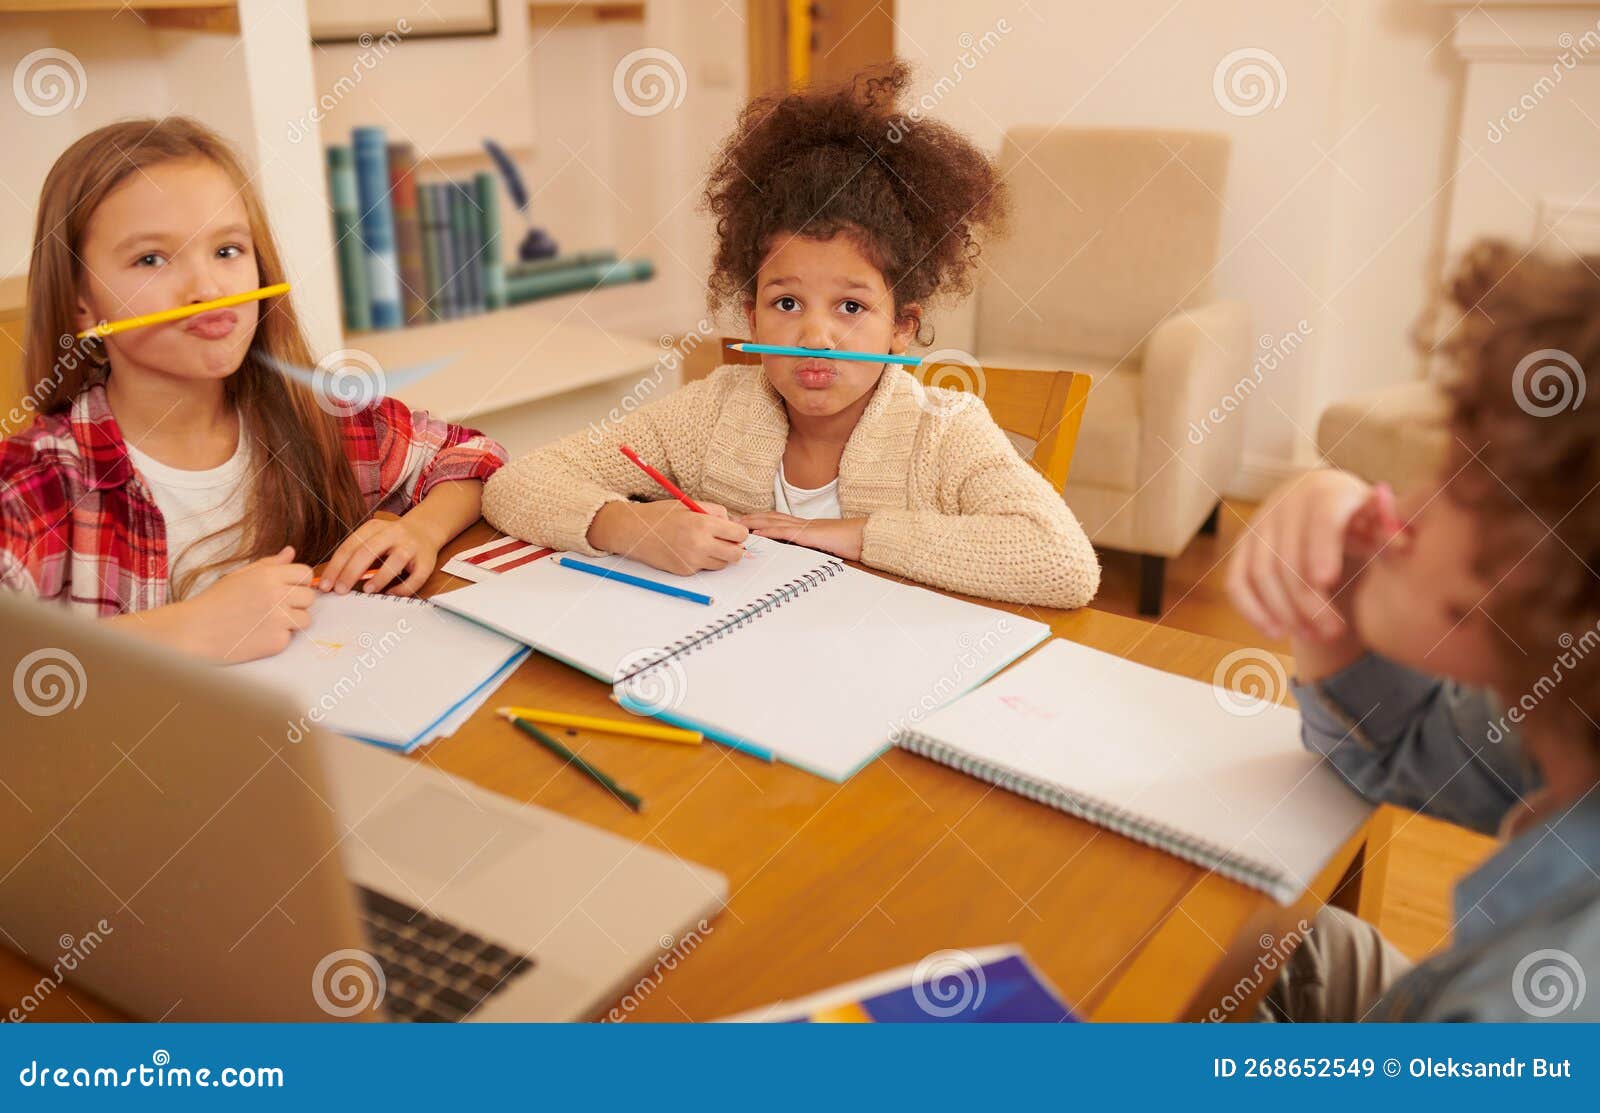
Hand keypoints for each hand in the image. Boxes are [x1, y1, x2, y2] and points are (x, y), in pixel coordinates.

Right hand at [183, 546, 314, 661]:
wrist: (194, 631)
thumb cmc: (215, 602)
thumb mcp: (240, 575)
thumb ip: (269, 564)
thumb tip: (291, 551)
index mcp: (269, 575)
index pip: (306, 573)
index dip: (298, 582)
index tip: (286, 589)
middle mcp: (277, 595)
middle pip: (310, 597)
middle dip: (297, 603)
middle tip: (274, 608)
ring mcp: (279, 619)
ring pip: (306, 619)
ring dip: (292, 622)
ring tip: (267, 622)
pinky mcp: (276, 642)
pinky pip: (290, 638)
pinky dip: (278, 638)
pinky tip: (257, 636)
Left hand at [319, 514, 442, 595]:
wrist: (425, 530)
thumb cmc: (392, 540)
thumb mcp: (372, 538)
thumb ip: (356, 554)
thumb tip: (334, 579)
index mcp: (375, 527)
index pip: (351, 546)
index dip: (336, 566)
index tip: (326, 584)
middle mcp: (393, 534)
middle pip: (369, 551)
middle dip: (351, 572)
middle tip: (340, 590)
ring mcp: (411, 546)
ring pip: (395, 561)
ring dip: (380, 577)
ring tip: (367, 590)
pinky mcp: (426, 561)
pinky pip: (416, 577)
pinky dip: (403, 588)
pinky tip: (391, 593)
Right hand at [588, 499, 748, 574]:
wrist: (634, 531)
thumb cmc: (660, 515)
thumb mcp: (689, 504)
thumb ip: (715, 511)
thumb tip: (733, 522)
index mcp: (703, 524)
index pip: (739, 534)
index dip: (739, 532)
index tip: (733, 530)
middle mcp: (700, 545)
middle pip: (736, 554)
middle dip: (735, 547)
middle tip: (726, 540)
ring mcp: (692, 561)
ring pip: (722, 564)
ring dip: (720, 555)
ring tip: (705, 543)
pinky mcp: (685, 571)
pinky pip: (705, 568)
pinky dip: (703, 560)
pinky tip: (689, 549)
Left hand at [738, 512, 864, 559]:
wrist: (864, 537)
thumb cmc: (848, 544)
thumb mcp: (824, 548)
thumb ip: (810, 549)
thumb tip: (797, 558)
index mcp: (805, 527)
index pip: (777, 520)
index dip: (759, 519)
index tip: (743, 522)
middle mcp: (802, 523)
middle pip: (770, 517)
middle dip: (750, 518)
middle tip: (731, 520)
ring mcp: (805, 527)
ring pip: (773, 521)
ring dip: (754, 522)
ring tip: (737, 524)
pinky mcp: (809, 534)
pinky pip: (785, 531)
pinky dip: (769, 531)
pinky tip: (757, 533)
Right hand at [1228, 469, 1406, 641]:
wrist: (1326, 506)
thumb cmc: (1363, 521)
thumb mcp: (1382, 522)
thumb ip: (1394, 534)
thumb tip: (1403, 544)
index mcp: (1327, 491)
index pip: (1321, 519)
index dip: (1322, 548)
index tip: (1328, 581)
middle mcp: (1286, 502)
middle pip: (1289, 556)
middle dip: (1309, 600)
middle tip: (1334, 632)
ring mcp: (1259, 524)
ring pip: (1261, 574)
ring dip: (1285, 611)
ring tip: (1315, 636)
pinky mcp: (1243, 546)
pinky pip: (1237, 581)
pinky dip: (1252, 610)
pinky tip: (1276, 633)